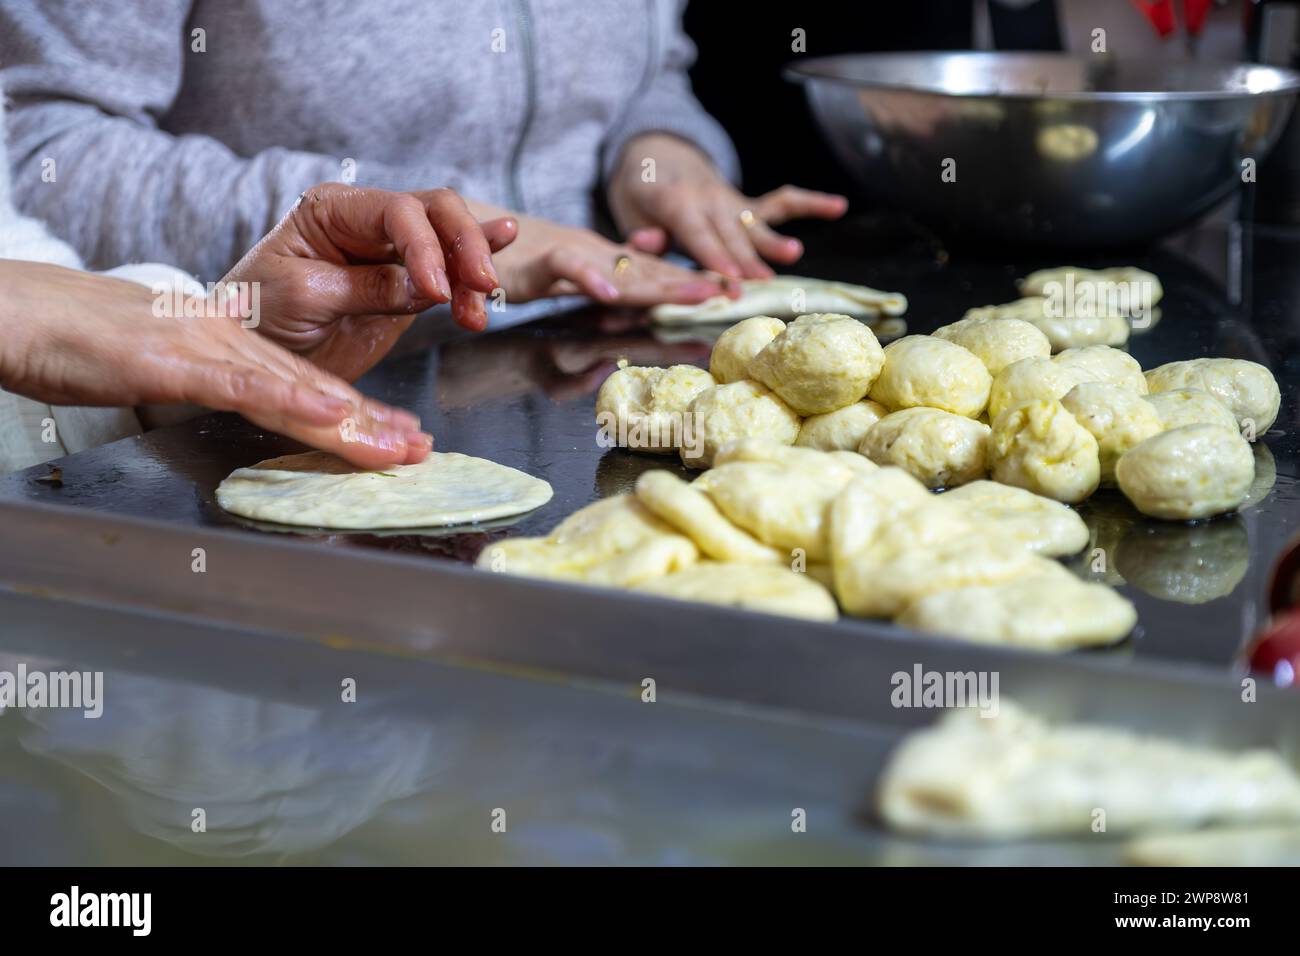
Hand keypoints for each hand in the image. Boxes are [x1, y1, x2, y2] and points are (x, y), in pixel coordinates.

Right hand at [0, 260, 430, 468]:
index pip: (310, 386)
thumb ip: (212, 380)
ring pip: (297, 389)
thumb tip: (247, 400)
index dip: (360, 414)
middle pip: (317, 390)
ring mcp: (210, 350)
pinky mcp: (178, 361)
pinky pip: (246, 384)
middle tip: (422, 451)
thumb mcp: (165, 363)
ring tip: (399, 445)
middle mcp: (234, 344)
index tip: (401, 438)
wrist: (27, 311)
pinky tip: (330, 413)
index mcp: (232, 346)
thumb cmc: (88, 340)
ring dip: (353, 421)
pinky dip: (291, 399)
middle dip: (374, 425)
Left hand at [224, 183, 516, 380]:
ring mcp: (391, 254)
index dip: (426, 247)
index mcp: (334, 209)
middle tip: (481, 288)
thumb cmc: (257, 314)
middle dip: (464, 248)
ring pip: (450, 241)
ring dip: (472, 273)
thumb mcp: (304, 296)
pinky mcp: (407, 288)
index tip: (436, 292)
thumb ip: (368, 287)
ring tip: (480, 310)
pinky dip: (477, 257)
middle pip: (435, 213)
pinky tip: (505, 236)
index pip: (397, 212)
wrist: (250, 355)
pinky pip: (448, 268)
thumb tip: (429, 286)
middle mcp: (368, 222)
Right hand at [461, 203, 734, 306]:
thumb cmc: (517, 259)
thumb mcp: (567, 271)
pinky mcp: (537, 260)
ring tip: (697, 293)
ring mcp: (569, 256)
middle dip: (691, 284)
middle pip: (649, 274)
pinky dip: (587, 279)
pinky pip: (566, 266)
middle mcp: (593, 256)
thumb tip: (638, 265)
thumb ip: (601, 274)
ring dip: (661, 281)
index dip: (689, 284)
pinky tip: (610, 296)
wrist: (463, 233)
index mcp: (601, 263)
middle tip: (733, 294)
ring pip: (621, 269)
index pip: (653, 276)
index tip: (728, 295)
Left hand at [607, 132, 848, 278]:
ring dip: (772, 242)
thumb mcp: (630, 208)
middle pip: (730, 236)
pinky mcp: (748, 206)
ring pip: (755, 226)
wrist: (658, 155)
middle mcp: (710, 200)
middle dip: (745, 262)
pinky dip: (811, 202)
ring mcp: (732, 202)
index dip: (715, 260)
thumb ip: (642, 230)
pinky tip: (838, 206)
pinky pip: (782, 203)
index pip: (698, 237)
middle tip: (759, 286)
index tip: (730, 282)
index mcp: (677, 202)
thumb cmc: (642, 193)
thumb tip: (650, 242)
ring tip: (793, 253)